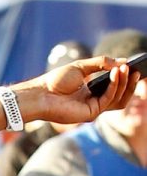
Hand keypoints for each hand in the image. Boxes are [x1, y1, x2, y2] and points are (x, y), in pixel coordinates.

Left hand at [18, 57, 134, 128]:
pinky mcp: (90, 114)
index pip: (114, 88)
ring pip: (117, 98)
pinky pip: (108, 100)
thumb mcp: (81, 67)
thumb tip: (122, 61)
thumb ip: (101, 63)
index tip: (132, 67)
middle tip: (134, 69)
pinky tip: (115, 74)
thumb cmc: (56, 81)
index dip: (125, 78)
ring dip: (123, 83)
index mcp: (92, 92)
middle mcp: (94, 102)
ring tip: (125, 68)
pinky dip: (113, 86)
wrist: (40, 93)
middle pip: (120, 95)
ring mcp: (93, 109)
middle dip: (128, 81)